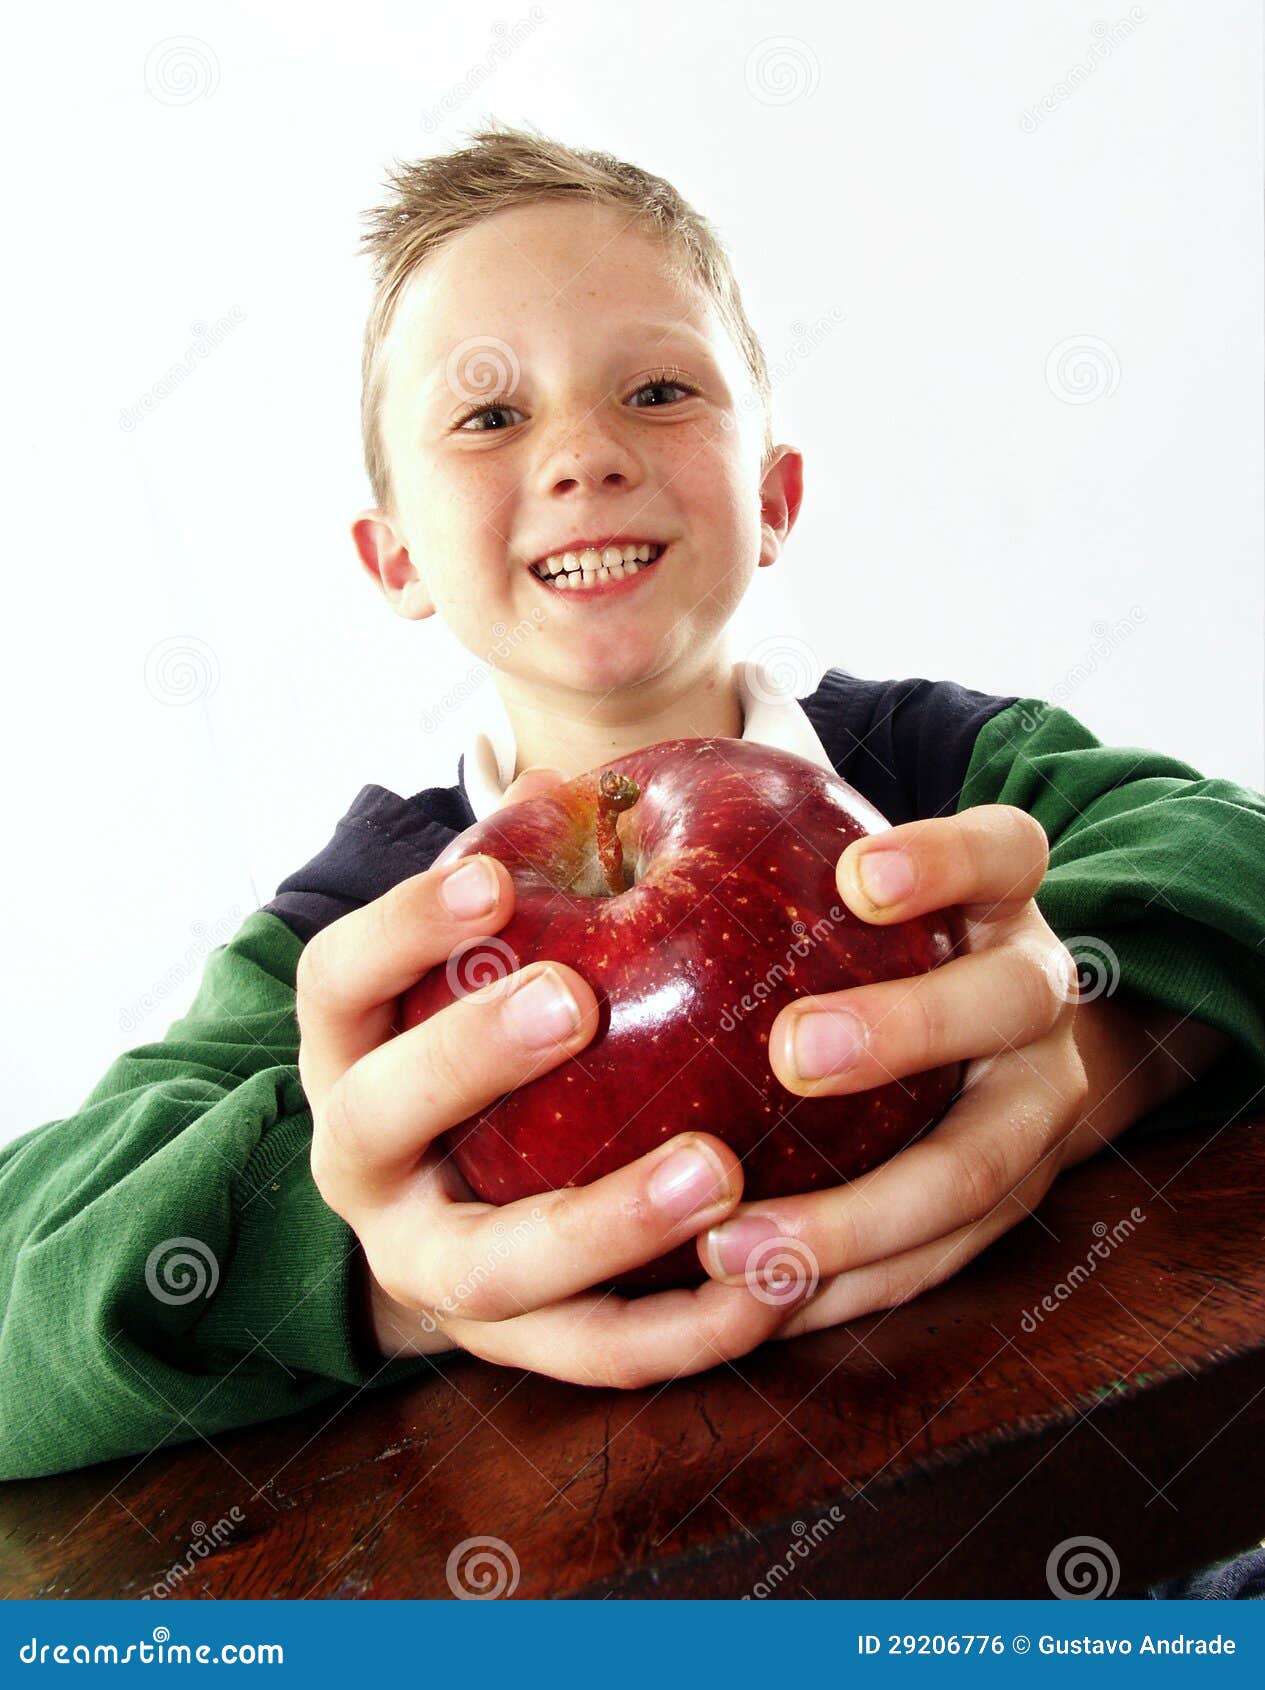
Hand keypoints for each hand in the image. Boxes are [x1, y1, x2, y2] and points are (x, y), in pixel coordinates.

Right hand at [297, 768, 797, 1389]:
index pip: (340, 979)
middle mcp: (365, 1162)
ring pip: (491, 1270)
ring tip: (716, 1170)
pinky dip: (680, 1330)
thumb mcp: (486, 969)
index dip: (403, 926)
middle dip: (467, 1056)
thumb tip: (583, 785)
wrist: (451, 1210)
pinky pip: (591, 1353)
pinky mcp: (509, 1346)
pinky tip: (773, 1286)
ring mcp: (427, 1266)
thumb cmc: (489, 1043)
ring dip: (603, 1223)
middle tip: (573, 999)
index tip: (491, 875)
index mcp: (352, 1051)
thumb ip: (526, 887)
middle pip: (381, 1117)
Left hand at [699, 804, 1090, 1335]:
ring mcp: (1034, 1106)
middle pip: (1006, 1002)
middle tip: (791, 1051)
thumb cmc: (847, 937)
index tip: (856, 877)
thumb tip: (540, 794)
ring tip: (737, 1240)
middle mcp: (1035, 995)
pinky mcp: (1009, 1201)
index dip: (946, 860)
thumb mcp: (823, 870)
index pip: (1005, 850)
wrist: (980, 1043)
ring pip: (977, 1169)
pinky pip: (939, 1258)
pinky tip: (748, 1292)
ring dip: (862, 1215)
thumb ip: (726, 839)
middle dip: (907, 1028)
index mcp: (998, 899)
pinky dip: (850, 1284)